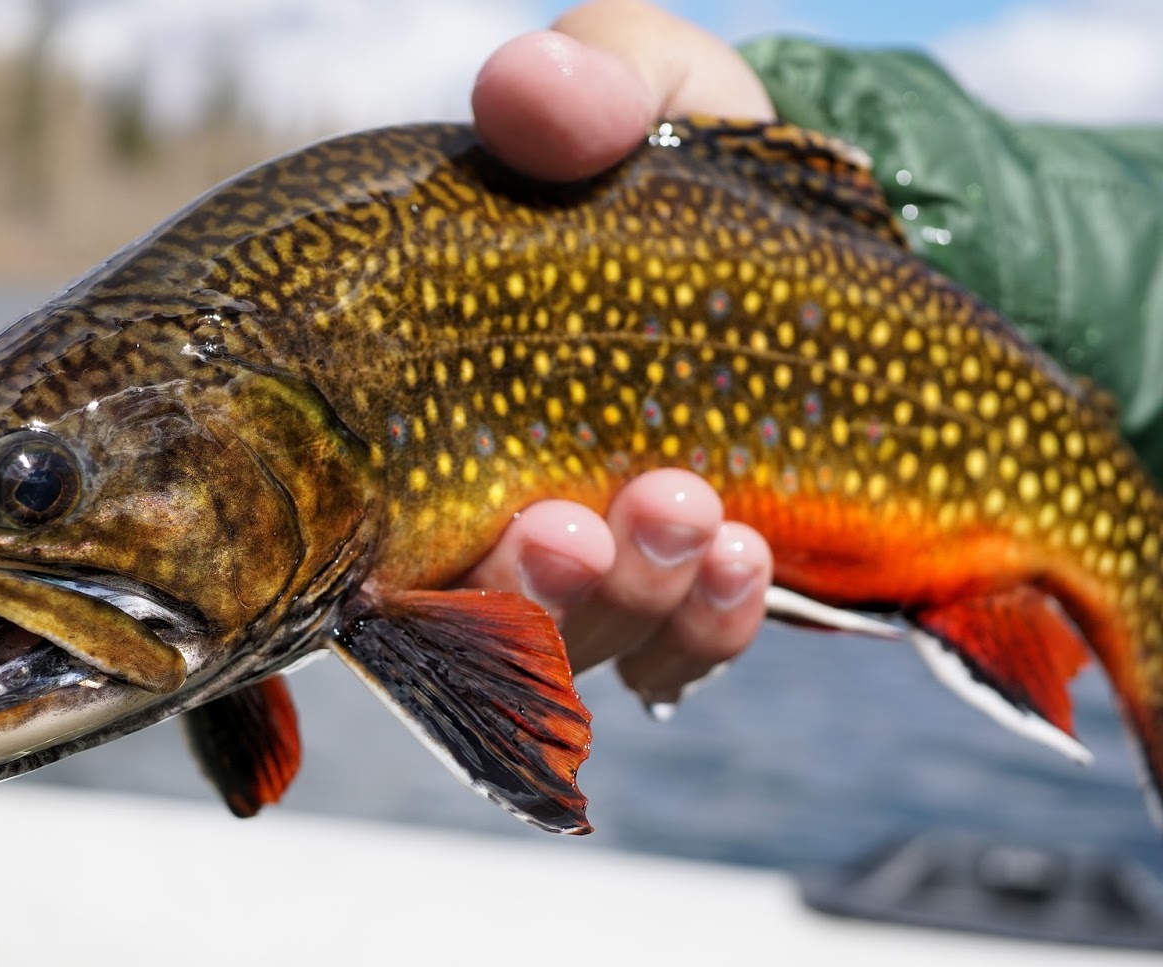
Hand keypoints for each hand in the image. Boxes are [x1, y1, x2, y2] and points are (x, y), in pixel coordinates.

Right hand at [460, 1, 774, 710]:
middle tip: (575, 532)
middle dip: (530, 584)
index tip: (506, 514)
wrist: (824, 244)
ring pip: (576, 639)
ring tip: (693, 518)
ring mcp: (585, 562)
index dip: (406, 552)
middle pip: (474, 608)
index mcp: (433, 395)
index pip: (370, 512)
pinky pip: (674, 654)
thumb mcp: (651, 101)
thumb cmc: (690, 173)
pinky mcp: (673, 598)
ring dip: (630, 594)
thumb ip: (592, 84)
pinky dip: (705, 622)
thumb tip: (525, 84)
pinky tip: (742, 563)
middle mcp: (488, 498)